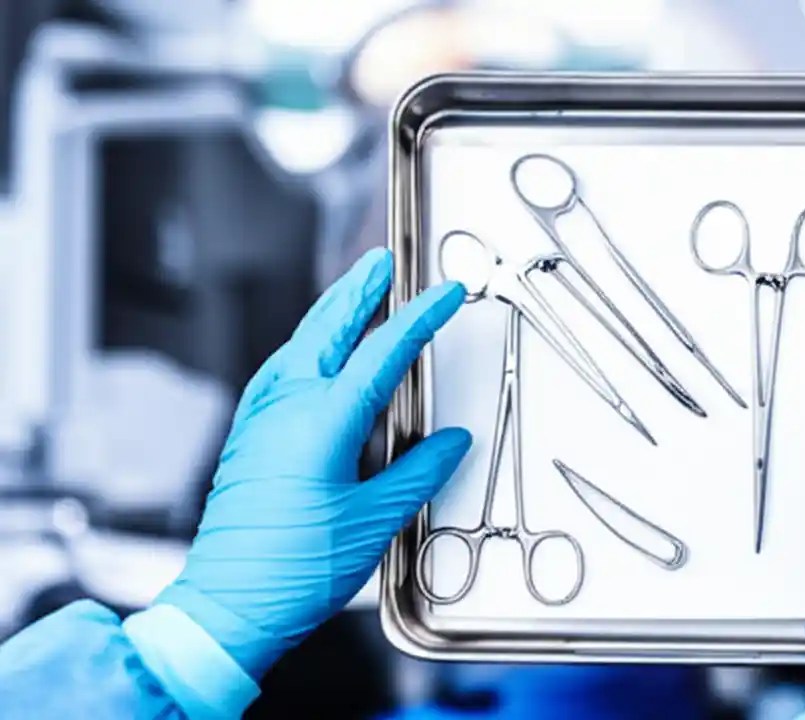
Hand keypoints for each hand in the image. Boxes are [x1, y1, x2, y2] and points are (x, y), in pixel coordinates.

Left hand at [155, 249, 471, 677]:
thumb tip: (449, 443)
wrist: (228, 604)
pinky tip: (310, 353)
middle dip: (359, 289)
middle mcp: (286, 406)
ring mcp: (260, 419)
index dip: (421, 317)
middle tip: (380, 261)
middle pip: (328, 327)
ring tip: (352, 292)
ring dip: (330, 312)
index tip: (445, 293)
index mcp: (324, 417)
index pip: (384, 350)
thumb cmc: (294, 568)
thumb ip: (419, 471)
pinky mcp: (249, 438)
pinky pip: (280, 371)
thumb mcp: (376, 519)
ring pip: (300, 343)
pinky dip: (304, 345)